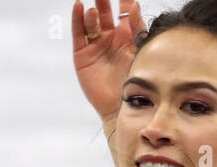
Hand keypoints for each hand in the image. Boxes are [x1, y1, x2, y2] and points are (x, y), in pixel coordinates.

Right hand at [71, 0, 146, 120]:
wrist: (120, 106)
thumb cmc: (134, 82)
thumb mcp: (139, 51)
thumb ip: (137, 28)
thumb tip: (133, 5)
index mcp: (126, 35)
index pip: (123, 11)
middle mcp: (110, 38)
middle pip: (105, 12)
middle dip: (103, 0)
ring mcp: (95, 46)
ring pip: (91, 22)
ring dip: (92, 13)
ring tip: (95, 9)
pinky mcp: (82, 55)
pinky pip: (78, 34)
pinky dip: (77, 19)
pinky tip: (79, 7)